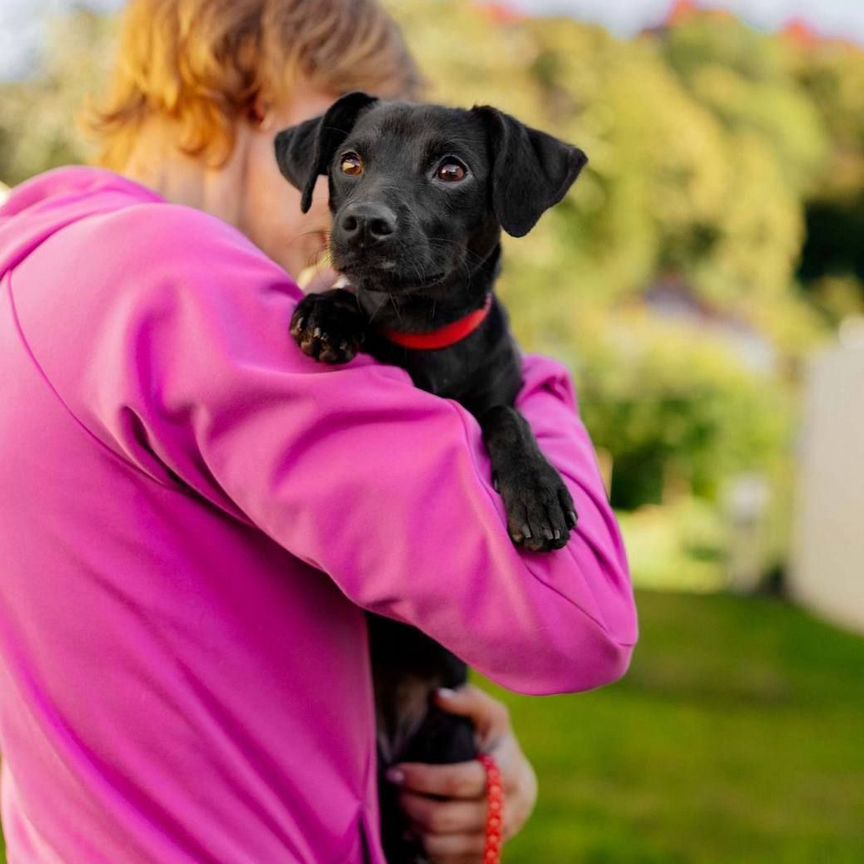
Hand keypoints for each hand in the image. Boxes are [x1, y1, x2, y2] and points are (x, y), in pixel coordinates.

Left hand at [387, 685, 537, 863]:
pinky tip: (414, 830)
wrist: (520, 784)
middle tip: (394, 791)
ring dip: (415, 829)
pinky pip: (451, 863)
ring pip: (446, 847)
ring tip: (402, 809)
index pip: (459, 780)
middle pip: (448, 818)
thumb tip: (437, 697)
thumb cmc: (496, 742)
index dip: (423, 778)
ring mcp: (499, 839)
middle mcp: (508, 810)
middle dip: (412, 805)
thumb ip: (467, 700)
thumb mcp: (489, 714)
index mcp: (507, 772)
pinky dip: (427, 850)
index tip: (395, 772)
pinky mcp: (488, 858)